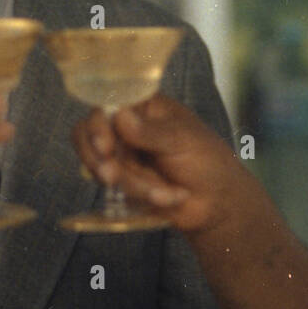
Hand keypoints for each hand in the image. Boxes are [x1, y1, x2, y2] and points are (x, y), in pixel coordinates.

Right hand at [72, 94, 245, 235]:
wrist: (217, 203)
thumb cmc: (207, 161)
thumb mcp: (182, 141)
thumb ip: (150, 132)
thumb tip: (120, 116)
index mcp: (144, 106)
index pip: (106, 105)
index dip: (98, 125)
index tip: (105, 148)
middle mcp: (127, 126)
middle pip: (90, 136)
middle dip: (101, 161)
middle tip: (112, 178)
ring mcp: (123, 154)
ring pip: (101, 166)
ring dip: (132, 184)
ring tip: (164, 192)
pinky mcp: (122, 180)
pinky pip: (112, 187)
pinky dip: (138, 196)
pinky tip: (166, 197)